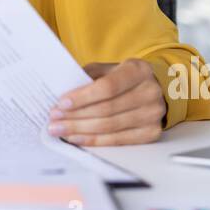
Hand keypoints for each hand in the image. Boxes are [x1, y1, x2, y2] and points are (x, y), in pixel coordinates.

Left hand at [47, 59, 166, 145]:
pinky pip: (117, 140)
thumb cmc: (124, 78)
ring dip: (80, 130)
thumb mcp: (108, 69)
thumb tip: (61, 91)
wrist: (155, 88)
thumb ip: (88, 76)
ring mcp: (153, 114)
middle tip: (54, 120)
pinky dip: (94, 140)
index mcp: (138, 70)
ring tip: (60, 130)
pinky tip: (77, 138)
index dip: (82, 97)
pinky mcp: (150, 133)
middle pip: (107, 110)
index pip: (107, 87)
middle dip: (75, 116)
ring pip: (110, 127)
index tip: (61, 103)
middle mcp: (149, 92)